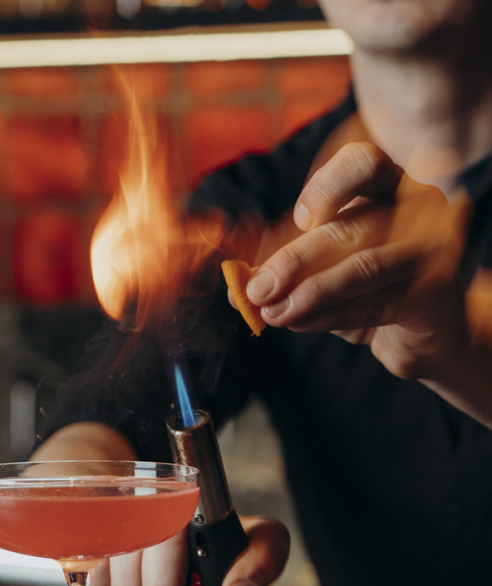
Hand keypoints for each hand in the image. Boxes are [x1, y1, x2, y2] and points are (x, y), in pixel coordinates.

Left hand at [245, 141, 470, 381]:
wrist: (428, 335)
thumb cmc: (374, 292)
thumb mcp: (327, 271)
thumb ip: (288, 269)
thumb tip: (237, 285)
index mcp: (392, 186)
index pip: (364, 162)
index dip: (328, 185)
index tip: (298, 220)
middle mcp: (420, 208)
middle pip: (351, 225)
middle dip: (294, 260)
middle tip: (257, 289)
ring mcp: (433, 249)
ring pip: (364, 266)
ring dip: (309, 292)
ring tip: (273, 312)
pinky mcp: (435, 293)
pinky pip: (373, 303)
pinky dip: (330, 315)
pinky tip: (299, 322)